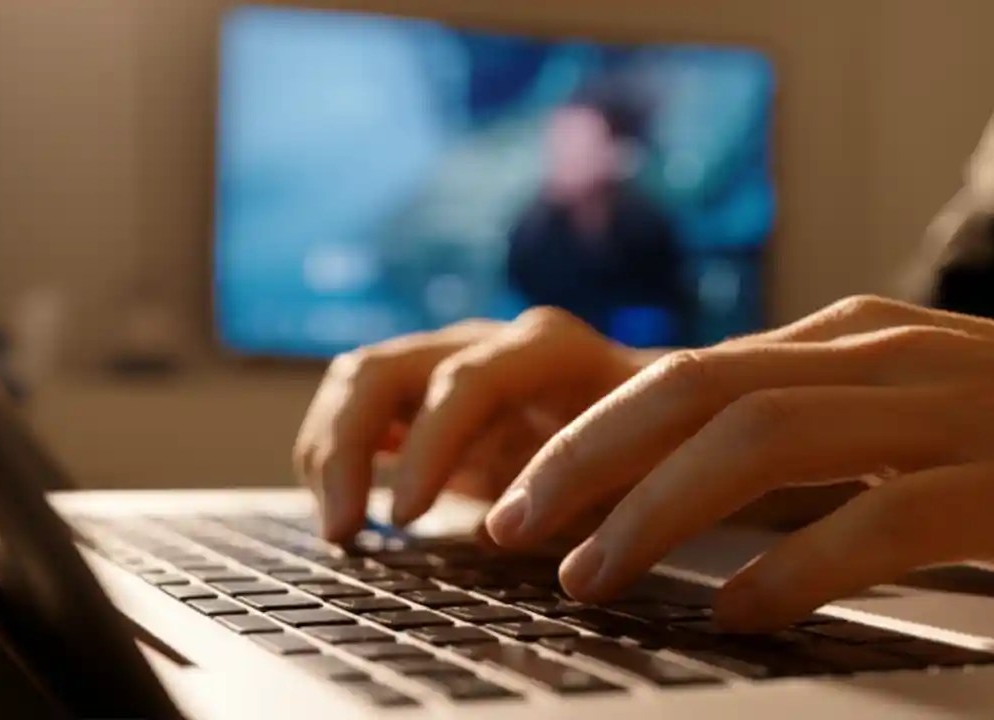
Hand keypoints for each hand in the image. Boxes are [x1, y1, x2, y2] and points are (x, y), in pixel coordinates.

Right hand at [293, 308, 645, 540]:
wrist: (665, 419)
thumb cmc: (662, 446)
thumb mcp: (645, 465)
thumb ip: (593, 485)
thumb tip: (505, 534)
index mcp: (549, 349)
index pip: (466, 381)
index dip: (428, 445)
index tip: (406, 517)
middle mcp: (489, 343)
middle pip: (383, 370)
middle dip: (346, 447)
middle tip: (342, 532)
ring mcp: (451, 362)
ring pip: (356, 382)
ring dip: (328, 450)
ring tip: (336, 527)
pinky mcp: (430, 396)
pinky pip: (360, 408)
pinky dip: (337, 453)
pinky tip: (343, 507)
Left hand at [482, 296, 993, 631]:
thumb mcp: (899, 405)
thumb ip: (802, 419)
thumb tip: (679, 468)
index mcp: (848, 338)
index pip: (686, 373)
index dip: (589, 434)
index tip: (520, 495)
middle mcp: (882, 357)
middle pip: (699, 392)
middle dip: (589, 461)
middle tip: (513, 530)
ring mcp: (949, 412)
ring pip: (766, 440)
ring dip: (658, 511)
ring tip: (589, 578)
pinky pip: (884, 519)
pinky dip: (797, 565)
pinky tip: (737, 610)